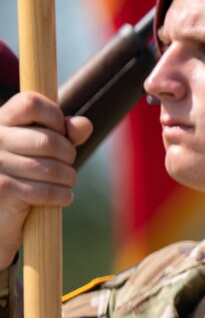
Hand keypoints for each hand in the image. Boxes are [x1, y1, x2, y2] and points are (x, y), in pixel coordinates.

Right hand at [0, 92, 91, 264]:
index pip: (30, 103)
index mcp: (1, 121)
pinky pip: (46, 192)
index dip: (54, 116)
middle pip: (48, 141)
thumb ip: (64, 133)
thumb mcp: (44, 148)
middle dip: (68, 154)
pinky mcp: (1, 190)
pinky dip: (62, 196)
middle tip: (68, 164)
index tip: (60, 131)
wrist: (1, 214)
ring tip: (66, 181)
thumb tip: (84, 125)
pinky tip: (62, 197)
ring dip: (68, 178)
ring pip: (51, 168)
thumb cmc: (24, 173)